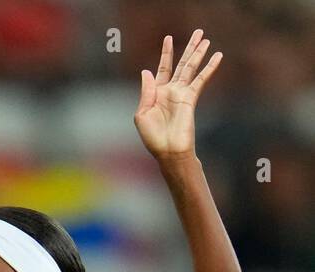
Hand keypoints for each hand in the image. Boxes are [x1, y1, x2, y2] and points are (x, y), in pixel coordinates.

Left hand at [134, 30, 222, 162]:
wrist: (168, 151)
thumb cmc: (153, 137)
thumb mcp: (142, 114)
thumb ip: (146, 92)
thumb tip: (147, 71)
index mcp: (156, 93)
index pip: (163, 68)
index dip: (166, 54)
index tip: (168, 38)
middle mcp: (170, 91)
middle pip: (181, 64)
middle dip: (189, 48)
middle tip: (198, 32)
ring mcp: (181, 94)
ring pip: (191, 68)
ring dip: (198, 53)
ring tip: (206, 39)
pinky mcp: (190, 99)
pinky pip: (200, 79)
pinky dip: (209, 68)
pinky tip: (217, 56)